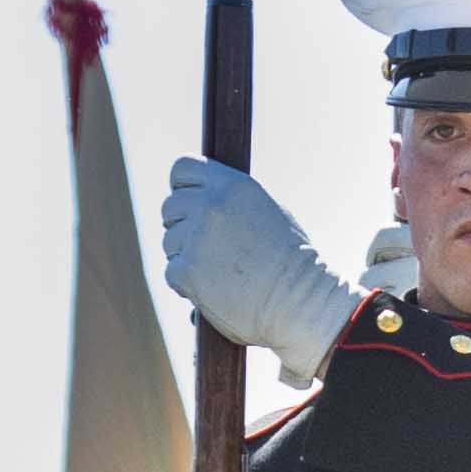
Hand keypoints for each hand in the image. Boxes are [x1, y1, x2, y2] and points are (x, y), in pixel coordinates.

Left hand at [162, 159, 364, 381]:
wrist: (300, 303)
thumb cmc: (292, 263)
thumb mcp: (271, 212)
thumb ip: (234, 200)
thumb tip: (204, 197)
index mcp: (233, 186)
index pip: (182, 168)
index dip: (183, 187)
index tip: (190, 202)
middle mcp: (211, 206)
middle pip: (171, 206)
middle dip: (184, 225)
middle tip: (211, 247)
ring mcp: (196, 237)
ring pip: (170, 242)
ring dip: (187, 256)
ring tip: (221, 271)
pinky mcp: (186, 270)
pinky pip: (172, 271)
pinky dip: (188, 283)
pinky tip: (216, 287)